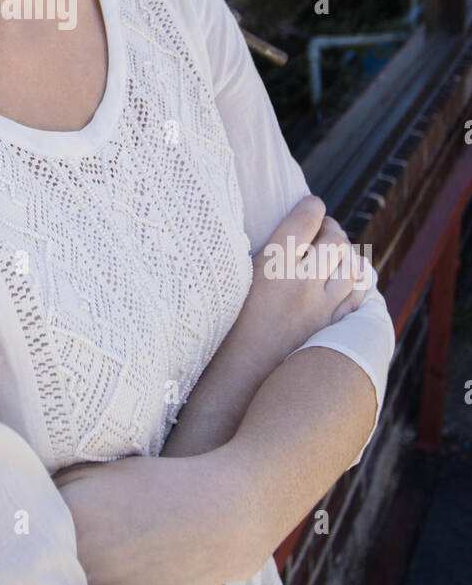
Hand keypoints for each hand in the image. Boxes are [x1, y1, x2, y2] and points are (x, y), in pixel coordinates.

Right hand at [237, 195, 371, 367]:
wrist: (239, 379)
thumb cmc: (228, 327)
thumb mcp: (236, 281)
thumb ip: (261, 254)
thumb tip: (283, 229)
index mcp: (272, 267)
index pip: (305, 219)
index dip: (311, 206)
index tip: (310, 205)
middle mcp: (302, 284)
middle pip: (335, 240)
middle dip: (331, 227)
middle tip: (323, 228)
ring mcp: (322, 309)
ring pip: (351, 266)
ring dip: (345, 253)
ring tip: (334, 251)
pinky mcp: (332, 329)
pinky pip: (357, 294)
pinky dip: (355, 279)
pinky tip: (343, 277)